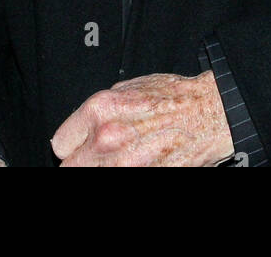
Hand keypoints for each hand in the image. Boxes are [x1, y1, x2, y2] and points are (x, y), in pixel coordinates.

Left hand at [51, 71, 233, 166]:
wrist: (209, 113)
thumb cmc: (173, 99)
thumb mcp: (125, 90)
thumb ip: (98, 113)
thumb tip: (81, 129)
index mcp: (98, 111)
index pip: (61, 145)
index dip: (71, 147)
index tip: (79, 149)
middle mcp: (107, 139)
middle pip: (72, 169)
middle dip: (84, 164)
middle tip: (99, 159)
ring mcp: (125, 164)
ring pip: (94, 176)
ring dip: (104, 169)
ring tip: (122, 160)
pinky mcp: (145, 176)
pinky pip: (122, 180)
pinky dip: (126, 174)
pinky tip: (138, 164)